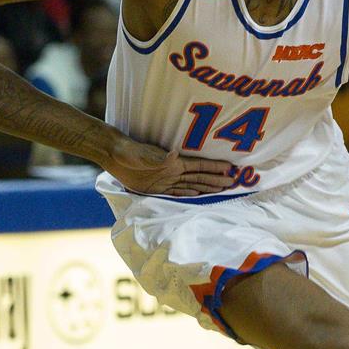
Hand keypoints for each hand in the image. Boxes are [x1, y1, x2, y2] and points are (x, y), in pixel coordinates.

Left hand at [104, 140, 238, 196]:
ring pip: (192, 184)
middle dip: (216, 179)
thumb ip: (158, 157)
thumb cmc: (128, 153)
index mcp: (174, 164)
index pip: (199, 167)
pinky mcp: (157, 187)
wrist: (114, 155)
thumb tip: (175, 154)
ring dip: (207, 187)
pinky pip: (178, 192)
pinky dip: (190, 193)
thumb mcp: (142, 155)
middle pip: (200, 177)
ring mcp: (166, 179)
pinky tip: (198, 195)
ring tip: (222, 188)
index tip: (230, 169)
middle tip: (233, 182)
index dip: (215, 168)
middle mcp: (173, 172)